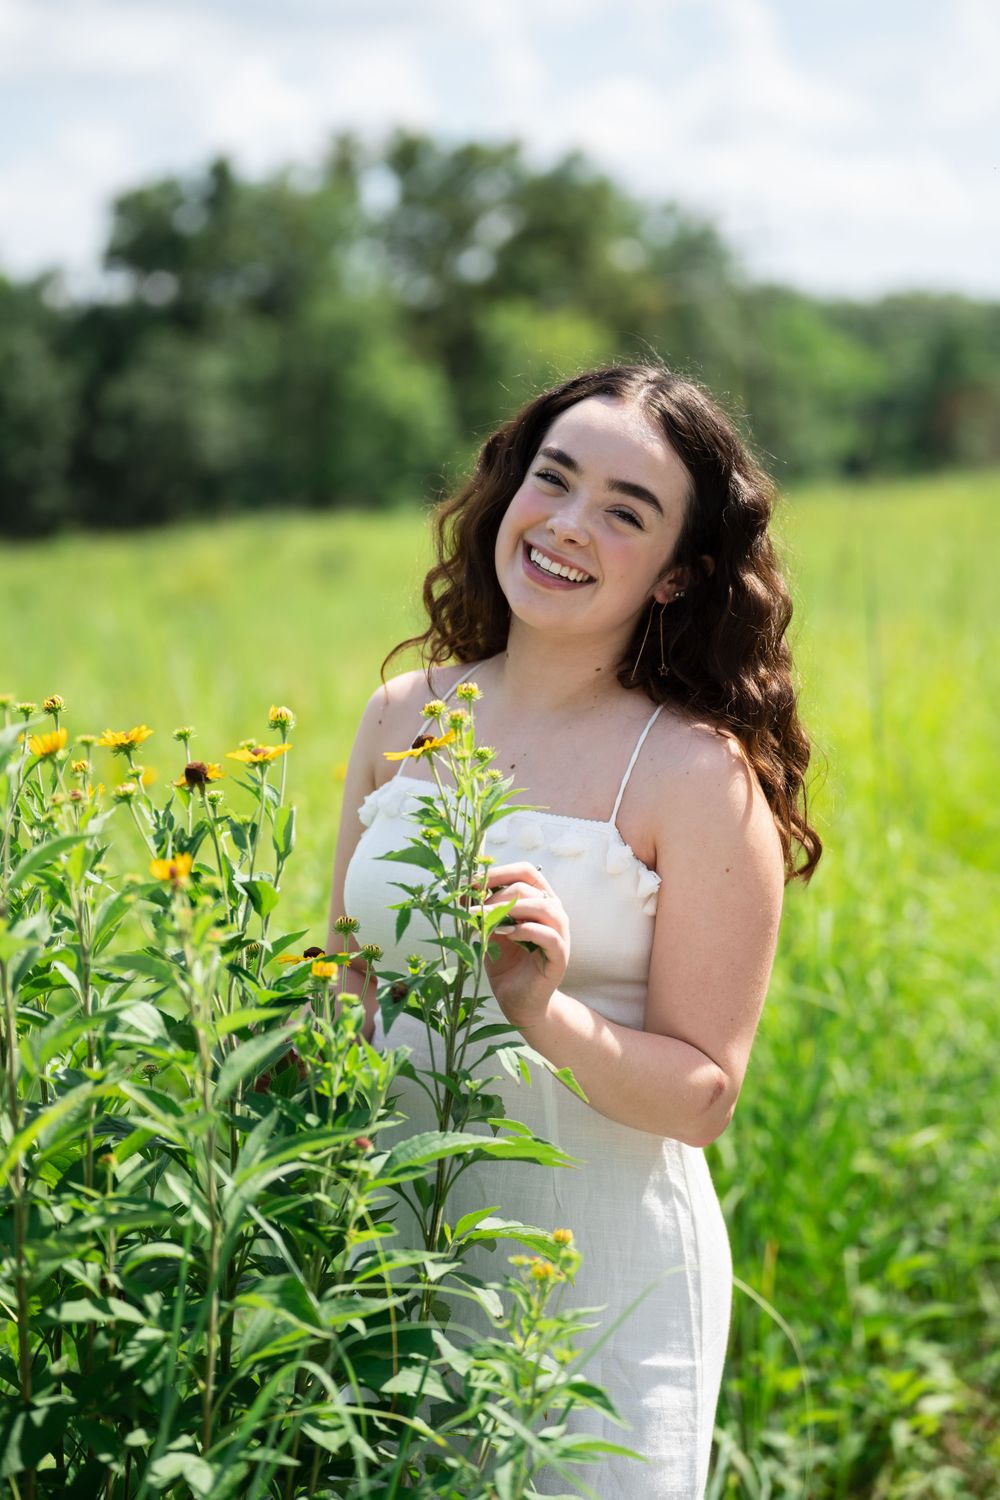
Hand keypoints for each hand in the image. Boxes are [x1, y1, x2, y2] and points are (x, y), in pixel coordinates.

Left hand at [480, 861, 569, 1026]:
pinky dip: (526, 931)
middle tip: (472, 909)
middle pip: (529, 888)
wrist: (519, 1002)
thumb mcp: (490, 931)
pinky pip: (549, 936)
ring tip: (487, 919)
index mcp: (539, 901)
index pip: (526, 872)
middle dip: (496, 895)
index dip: (499, 872)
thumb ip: (485, 911)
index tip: (471, 882)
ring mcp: (560, 934)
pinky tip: (507, 935)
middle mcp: (554, 913)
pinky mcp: (560, 957)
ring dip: (510, 909)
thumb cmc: (505, 963)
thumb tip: (464, 890)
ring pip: (544, 907)